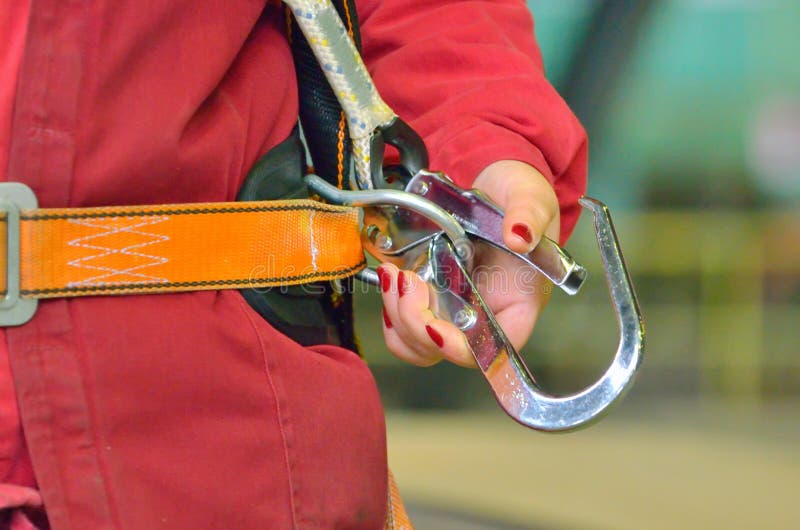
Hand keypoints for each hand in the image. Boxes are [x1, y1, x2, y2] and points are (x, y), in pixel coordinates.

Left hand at [378, 160, 559, 366]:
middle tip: (407, 281)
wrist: (495, 188)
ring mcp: (455, 308)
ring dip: (397, 317)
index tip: (433, 328)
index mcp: (517, 303)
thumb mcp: (530, 198)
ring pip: (419, 344)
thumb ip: (529, 215)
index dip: (460, 348)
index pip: (493, 348)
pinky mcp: (432, 298)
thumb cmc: (520, 199)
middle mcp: (485, 314)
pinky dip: (390, 310)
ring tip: (393, 276)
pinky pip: (405, 325)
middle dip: (416, 324)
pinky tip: (390, 281)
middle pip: (447, 350)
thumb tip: (519, 236)